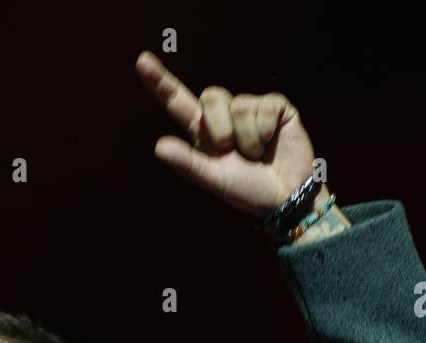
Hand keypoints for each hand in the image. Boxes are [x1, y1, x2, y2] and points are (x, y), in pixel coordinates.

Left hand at [135, 51, 316, 217]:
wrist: (284, 198)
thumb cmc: (246, 191)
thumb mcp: (213, 179)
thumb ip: (187, 162)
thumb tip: (159, 146)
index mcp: (203, 132)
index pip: (177, 101)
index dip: (160, 81)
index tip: (142, 61)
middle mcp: (225, 115)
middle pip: (210, 96)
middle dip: (219, 129)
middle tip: (232, 153)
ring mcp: (251, 108)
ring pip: (239, 105)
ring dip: (246, 138)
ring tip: (256, 154)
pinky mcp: (275, 106)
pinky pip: (264, 107)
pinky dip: (264, 131)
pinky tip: (271, 143)